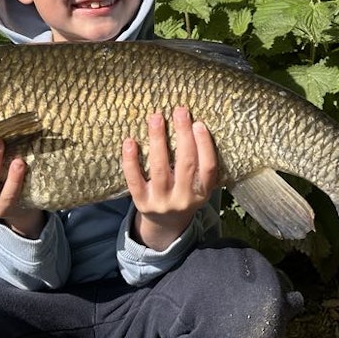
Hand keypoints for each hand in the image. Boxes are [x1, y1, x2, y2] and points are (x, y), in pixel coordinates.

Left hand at [121, 106, 218, 250]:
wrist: (165, 226)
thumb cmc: (184, 194)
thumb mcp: (198, 185)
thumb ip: (198, 163)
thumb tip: (193, 123)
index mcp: (202, 193)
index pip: (208, 168)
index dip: (204, 145)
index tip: (199, 123)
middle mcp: (184, 199)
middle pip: (185, 164)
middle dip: (183, 135)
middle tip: (179, 111)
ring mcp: (162, 202)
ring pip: (160, 168)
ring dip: (158, 140)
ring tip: (156, 118)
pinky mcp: (141, 203)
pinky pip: (135, 179)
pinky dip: (131, 160)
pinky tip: (130, 141)